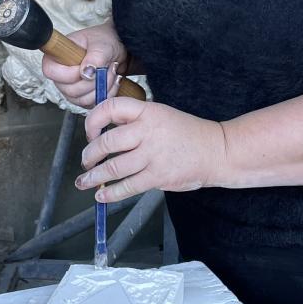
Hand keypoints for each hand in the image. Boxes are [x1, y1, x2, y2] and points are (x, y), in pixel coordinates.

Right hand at [40, 22, 126, 108]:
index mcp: (57, 57)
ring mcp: (71, 88)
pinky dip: (107, 94)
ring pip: (82, 100)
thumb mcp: (102, 44)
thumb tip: (86, 73)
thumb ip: (95, 57)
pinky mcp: (83, 98)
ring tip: (111, 71)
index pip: (51, 71)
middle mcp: (61, 75)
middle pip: (70, 90)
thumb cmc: (103, 41)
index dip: (70, 73)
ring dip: (102, 87)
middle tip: (107, 67)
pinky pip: (92, 104)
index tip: (88, 67)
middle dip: (94, 81)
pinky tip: (113, 80)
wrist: (116, 49)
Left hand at [77, 97, 227, 202]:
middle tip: (85, 162)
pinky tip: (102, 195)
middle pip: (107, 142)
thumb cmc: (188, 133)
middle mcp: (148, 131)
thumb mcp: (162, 115)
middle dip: (89, 155)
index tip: (90, 133)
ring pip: (113, 167)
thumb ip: (136, 121)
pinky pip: (128, 186)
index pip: (111, 107)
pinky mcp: (158, 176)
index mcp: (148, 111)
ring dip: (94, 177)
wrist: (217, 150)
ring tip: (85, 182)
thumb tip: (104, 133)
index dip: (93, 120)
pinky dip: (111, 193)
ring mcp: (153, 154)